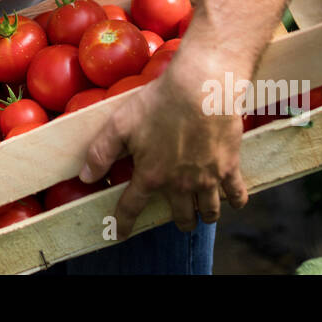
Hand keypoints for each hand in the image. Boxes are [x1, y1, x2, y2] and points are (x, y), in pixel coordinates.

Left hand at [79, 42, 249, 237]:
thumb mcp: (120, 124)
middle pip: (181, 215)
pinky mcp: (230, 166)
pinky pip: (236, 193)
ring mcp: (207, 178)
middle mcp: (180, 184)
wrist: (201, 88)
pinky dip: (236, 200)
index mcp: (151, 175)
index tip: (122, 234)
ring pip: (209, 210)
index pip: (133, 207)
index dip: (125, 222)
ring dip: (205, 215)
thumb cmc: (159, 103)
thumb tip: (85, 176)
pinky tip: (233, 200)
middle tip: (180, 221)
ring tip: (203, 213)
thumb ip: (101, 153)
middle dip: (180, 221)